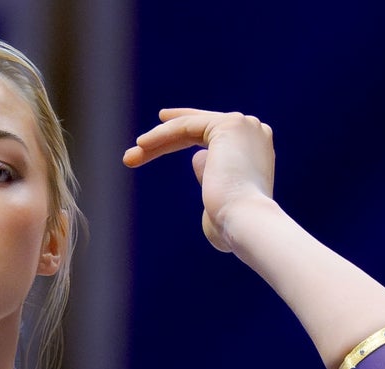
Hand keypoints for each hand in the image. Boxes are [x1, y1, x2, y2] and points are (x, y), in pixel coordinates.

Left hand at [123, 108, 273, 251]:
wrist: (246, 223)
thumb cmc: (233, 227)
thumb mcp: (217, 206)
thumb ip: (210, 184)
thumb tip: (198, 159)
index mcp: (254, 149)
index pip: (211, 135)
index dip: (181, 135)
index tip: (155, 140)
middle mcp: (251, 131)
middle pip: (198, 129)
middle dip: (163, 140)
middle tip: (136, 151)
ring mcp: (242, 125)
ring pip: (189, 127)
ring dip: (157, 142)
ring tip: (130, 158)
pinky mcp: (227, 125)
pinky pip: (186, 126)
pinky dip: (162, 135)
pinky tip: (142, 146)